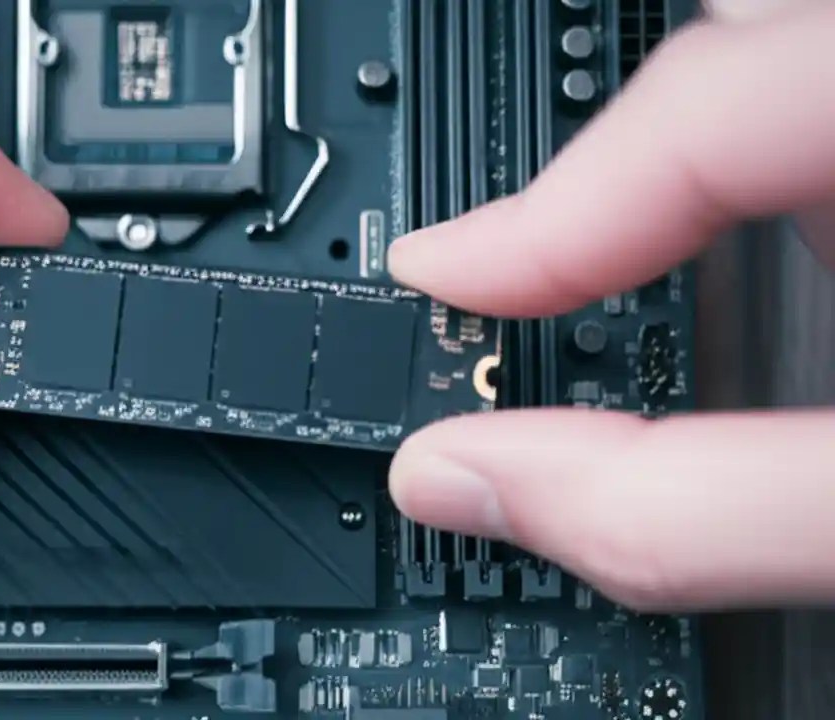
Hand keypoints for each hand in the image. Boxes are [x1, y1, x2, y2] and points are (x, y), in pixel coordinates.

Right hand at [387, 0, 834, 610]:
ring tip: (591, 242)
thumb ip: (677, 509)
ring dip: (665, 147)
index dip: (542, 212)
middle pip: (718, 44)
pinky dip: (719, 174)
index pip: (697, 111)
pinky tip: (702, 244)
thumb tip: (463, 479)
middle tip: (512, 248)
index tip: (438, 284)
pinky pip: (789, 117)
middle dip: (602, 140)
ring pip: (756, 63)